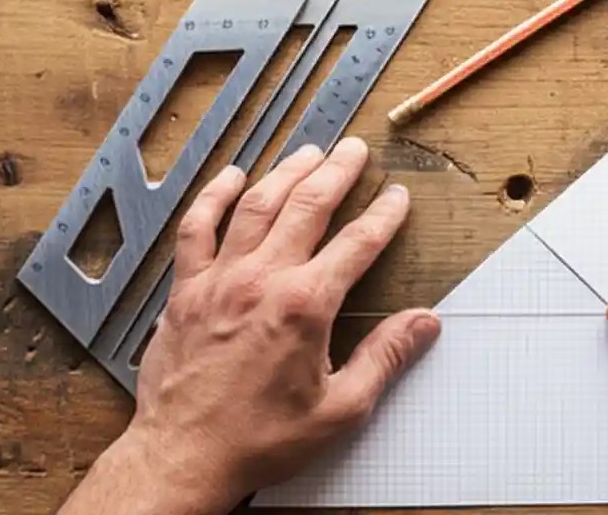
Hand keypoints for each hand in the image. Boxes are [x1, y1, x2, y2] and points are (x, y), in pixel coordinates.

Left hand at [60, 137, 440, 514]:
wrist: (184, 457)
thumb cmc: (258, 440)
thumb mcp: (340, 410)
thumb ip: (385, 358)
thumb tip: (423, 324)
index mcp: (304, 307)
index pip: (357, 243)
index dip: (383, 215)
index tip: (396, 198)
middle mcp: (261, 281)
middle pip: (307, 206)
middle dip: (337, 172)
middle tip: (354, 150)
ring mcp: (219, 280)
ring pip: (256, 205)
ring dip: (286, 172)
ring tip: (309, 152)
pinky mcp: (186, 291)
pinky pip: (197, 228)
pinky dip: (213, 197)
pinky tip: (230, 178)